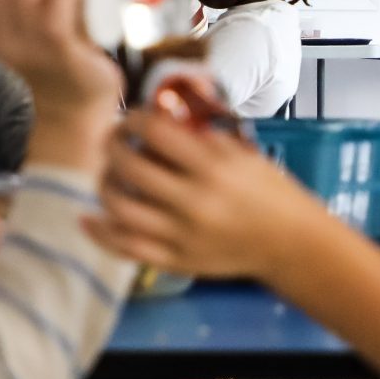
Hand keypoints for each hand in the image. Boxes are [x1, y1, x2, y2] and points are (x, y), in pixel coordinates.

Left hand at [88, 108, 329, 278]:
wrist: (290, 242)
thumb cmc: (269, 191)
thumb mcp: (242, 153)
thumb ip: (200, 137)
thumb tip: (158, 118)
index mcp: (213, 168)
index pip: (155, 133)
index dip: (134, 120)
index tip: (133, 119)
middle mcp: (194, 202)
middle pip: (129, 168)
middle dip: (112, 147)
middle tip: (112, 141)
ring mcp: (182, 235)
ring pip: (120, 209)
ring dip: (104, 185)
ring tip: (107, 176)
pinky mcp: (177, 261)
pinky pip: (126, 248)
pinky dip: (100, 232)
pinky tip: (89, 217)